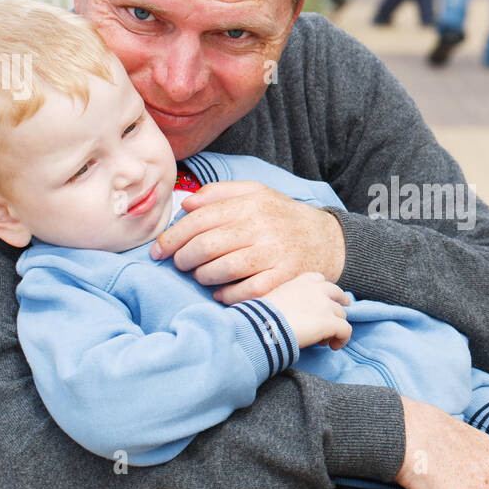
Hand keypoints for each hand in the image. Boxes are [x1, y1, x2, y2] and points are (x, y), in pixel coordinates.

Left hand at [150, 180, 345, 304]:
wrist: (329, 241)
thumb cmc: (283, 218)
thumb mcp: (257, 193)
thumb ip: (220, 192)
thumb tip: (185, 203)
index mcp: (251, 203)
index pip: (199, 219)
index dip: (172, 236)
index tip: (158, 249)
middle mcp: (262, 227)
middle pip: (207, 245)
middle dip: (183, 258)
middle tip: (179, 264)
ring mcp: (274, 254)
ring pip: (224, 269)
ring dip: (203, 276)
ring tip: (200, 276)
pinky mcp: (284, 278)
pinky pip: (247, 291)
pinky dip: (227, 295)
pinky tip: (220, 293)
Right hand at [259, 272, 351, 349]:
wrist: (263, 328)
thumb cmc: (260, 318)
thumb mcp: (273, 300)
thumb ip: (288, 301)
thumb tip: (289, 316)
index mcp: (301, 282)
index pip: (319, 279)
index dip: (324, 291)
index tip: (323, 300)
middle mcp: (316, 289)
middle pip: (337, 294)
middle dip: (340, 304)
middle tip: (337, 316)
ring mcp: (325, 305)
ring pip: (341, 314)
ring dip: (335, 326)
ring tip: (324, 339)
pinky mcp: (330, 322)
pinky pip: (346, 330)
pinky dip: (342, 339)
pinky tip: (334, 346)